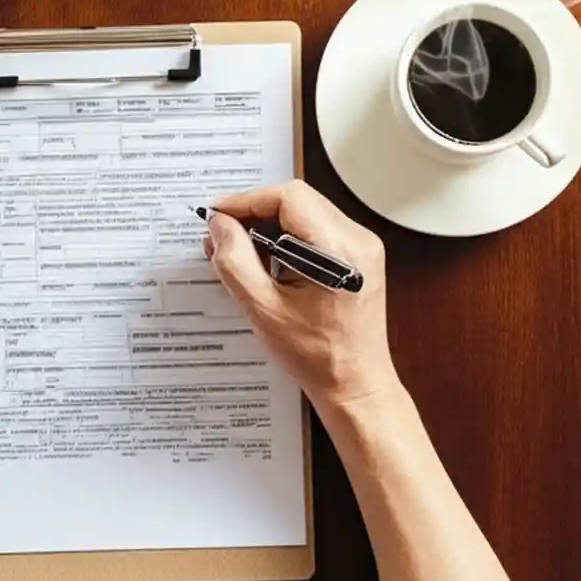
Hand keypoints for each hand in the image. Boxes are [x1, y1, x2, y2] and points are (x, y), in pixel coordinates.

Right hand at [204, 180, 396, 406]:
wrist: (355, 383)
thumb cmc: (318, 357)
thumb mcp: (263, 309)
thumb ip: (235, 262)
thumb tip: (220, 226)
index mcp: (340, 250)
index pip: (288, 198)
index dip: (247, 200)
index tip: (219, 215)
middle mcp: (357, 240)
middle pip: (297, 200)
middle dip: (255, 212)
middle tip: (223, 233)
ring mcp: (361, 246)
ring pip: (305, 211)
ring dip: (268, 224)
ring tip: (240, 250)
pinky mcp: (357, 255)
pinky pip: (315, 228)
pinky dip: (285, 236)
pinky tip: (265, 258)